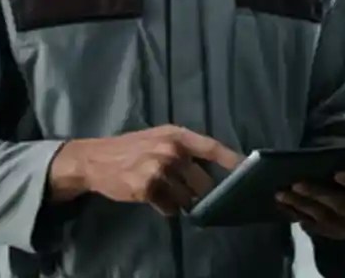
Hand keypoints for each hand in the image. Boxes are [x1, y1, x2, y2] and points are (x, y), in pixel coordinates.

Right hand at [48, 125, 243, 216]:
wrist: (95, 159)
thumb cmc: (130, 148)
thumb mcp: (158, 138)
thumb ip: (183, 149)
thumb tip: (211, 168)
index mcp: (176, 135)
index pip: (212, 147)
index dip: (232, 160)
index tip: (249, 170)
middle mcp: (171, 150)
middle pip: (203, 182)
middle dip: (200, 191)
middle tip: (187, 191)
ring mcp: (159, 169)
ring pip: (187, 198)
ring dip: (180, 201)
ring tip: (164, 191)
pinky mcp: (147, 188)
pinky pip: (170, 208)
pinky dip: (165, 208)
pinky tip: (152, 197)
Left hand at [276, 173, 344, 239]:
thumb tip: (335, 151)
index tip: (337, 173)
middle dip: (319, 195)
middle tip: (297, 183)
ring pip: (326, 220)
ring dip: (302, 206)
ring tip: (283, 194)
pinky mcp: (334, 234)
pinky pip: (315, 228)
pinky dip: (298, 216)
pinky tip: (285, 206)